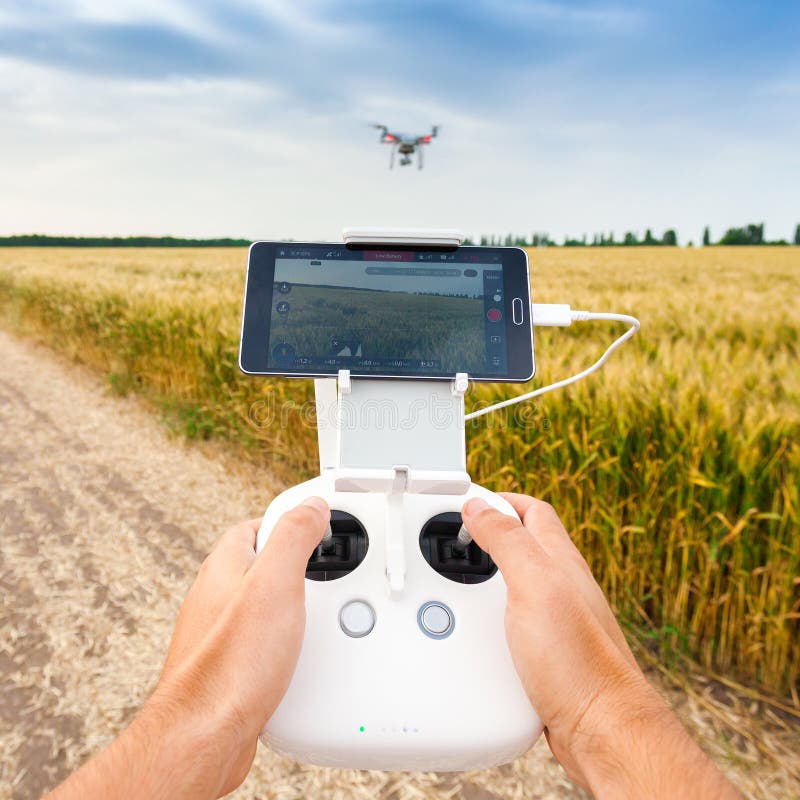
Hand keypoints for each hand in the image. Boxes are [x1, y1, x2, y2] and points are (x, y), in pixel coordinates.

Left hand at [47, 497, 329, 799]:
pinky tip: (300, 653)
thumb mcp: (274, 583)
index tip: (322, 521)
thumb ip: (293, 537)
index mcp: (224, 566)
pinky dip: (287, 641)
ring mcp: (223, 632)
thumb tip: (310, 507)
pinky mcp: (232, 665)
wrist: (206, 736)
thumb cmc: (231, 664)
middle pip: (264, 562)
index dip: (292, 519)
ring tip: (318, 615)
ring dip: (294, 605)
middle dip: (298, 564)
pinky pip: (265, 640)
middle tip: (326, 572)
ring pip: (266, 604)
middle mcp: (218, 596)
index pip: (258, 524)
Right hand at [461, 493, 740, 799]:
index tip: (465, 503)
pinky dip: (490, 619)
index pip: (531, 511)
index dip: (498, 500)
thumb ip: (508, 541)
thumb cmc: (578, 663)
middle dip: (487, 535)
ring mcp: (555, 620)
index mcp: (560, 560)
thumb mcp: (535, 585)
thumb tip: (480, 507)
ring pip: (515, 584)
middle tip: (456, 539)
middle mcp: (561, 586)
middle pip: (521, 543)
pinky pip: (513, 622)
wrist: (600, 729)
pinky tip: (478, 632)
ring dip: (485, 579)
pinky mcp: (546, 652)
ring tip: (458, 584)